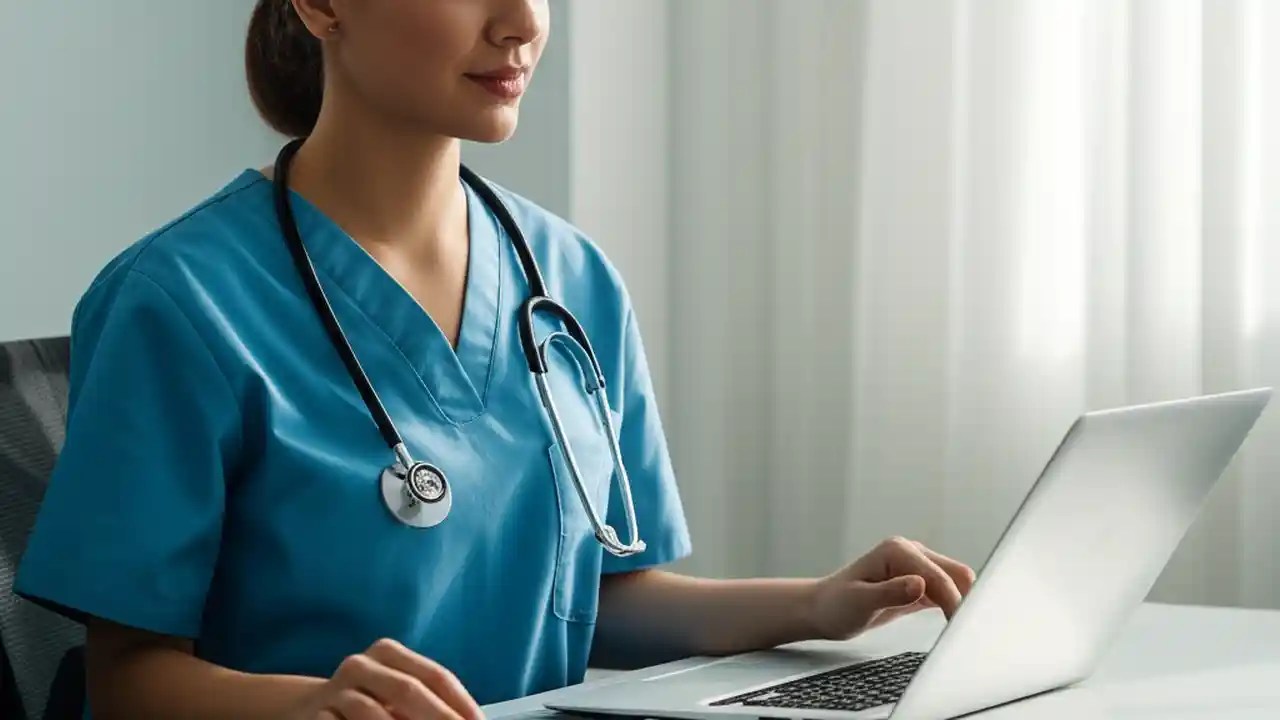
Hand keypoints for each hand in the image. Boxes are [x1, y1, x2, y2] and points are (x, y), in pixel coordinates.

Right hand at [292, 639, 483, 719]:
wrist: (306, 709)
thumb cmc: (368, 702)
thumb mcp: (397, 694)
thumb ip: (428, 702)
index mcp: (390, 653)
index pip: (436, 676)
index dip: (462, 703)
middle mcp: (362, 664)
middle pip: (409, 690)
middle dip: (439, 718)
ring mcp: (336, 689)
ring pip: (374, 713)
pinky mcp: (316, 715)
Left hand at [807, 536, 975, 640]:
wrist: (822, 610)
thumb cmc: (835, 606)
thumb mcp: (859, 602)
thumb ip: (890, 593)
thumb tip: (920, 584)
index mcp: (898, 551)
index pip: (938, 577)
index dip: (954, 602)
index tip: (963, 627)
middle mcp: (910, 553)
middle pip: (956, 574)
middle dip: (966, 599)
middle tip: (968, 631)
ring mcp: (916, 567)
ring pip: (955, 583)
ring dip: (962, 603)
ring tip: (964, 631)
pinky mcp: (919, 584)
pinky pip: (946, 593)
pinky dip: (953, 607)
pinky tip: (953, 625)